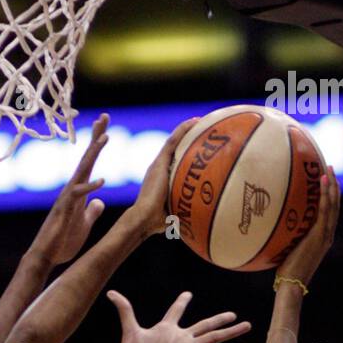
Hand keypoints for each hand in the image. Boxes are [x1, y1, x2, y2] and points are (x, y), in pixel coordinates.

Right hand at [29, 114, 108, 266]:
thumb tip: (99, 202)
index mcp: (79, 191)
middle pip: (86, 158)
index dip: (97, 144)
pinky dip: (90, 187)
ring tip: (106, 138)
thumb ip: (91, 211)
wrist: (47, 255)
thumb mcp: (83, 223)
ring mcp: (67, 197)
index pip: (89, 163)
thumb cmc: (63, 241)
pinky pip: (78, 195)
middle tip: (105, 117)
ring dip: (94, 154)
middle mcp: (72, 189)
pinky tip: (102, 181)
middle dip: (96, 137)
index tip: (105, 127)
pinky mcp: (65, 210)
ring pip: (82, 170)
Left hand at [107, 290, 250, 342]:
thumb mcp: (130, 331)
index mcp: (165, 329)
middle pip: (204, 325)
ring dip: (229, 333)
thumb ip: (125, 310)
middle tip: (233, 314)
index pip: (176, 311)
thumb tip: (111, 292)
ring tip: (247, 326)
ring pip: (212, 338)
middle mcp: (178, 339)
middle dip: (219, 319)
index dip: (181, 302)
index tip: (188, 294)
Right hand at [129, 119, 195, 236]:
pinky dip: (183, 130)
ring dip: (185, 129)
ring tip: (199, 120)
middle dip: (185, 138)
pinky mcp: (160, 162)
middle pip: (172, 148)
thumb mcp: (171, 215)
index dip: (182, 152)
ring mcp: (158, 164)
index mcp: (158, 179)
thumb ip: (179, 214)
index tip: (193, 148)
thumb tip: (193, 221)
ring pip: (173, 141)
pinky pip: (173, 141)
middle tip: (199, 129)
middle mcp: (157, 168)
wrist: (143, 218)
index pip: (171, 161)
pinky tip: (195, 121)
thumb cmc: (155, 222)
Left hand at [276, 165, 340, 289]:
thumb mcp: (288, 251)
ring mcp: (325, 235)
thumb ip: (287, 238)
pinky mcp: (320, 235)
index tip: (327, 182)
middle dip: (334, 186)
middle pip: (335, 206)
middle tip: (330, 169)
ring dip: (332, 186)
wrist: (291, 285)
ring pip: (333, 205)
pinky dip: (325, 194)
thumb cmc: (285, 273)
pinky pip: (324, 210)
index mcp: (322, 239)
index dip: (331, 197)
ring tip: (328, 169)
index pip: (330, 214)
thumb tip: (273, 226)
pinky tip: (322, 181)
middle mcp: (327, 235)